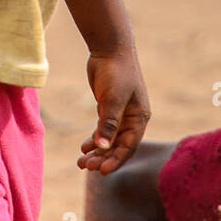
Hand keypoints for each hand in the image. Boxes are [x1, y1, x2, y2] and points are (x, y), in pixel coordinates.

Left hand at [77, 47, 149, 174]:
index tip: (101, 172)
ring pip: (109, 139)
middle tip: (86, 166)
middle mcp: (132, 118)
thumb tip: (103, 148)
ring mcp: (120, 113)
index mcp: (139, 118)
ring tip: (81, 162)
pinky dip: (94, 139)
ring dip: (97, 151)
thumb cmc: (116, 72)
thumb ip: (108, 124)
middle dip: (103, 158)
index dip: (115, 160)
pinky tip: (84, 147)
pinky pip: (103, 129)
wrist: (110, 48)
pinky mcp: (108, 107)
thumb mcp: (112, 99)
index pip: (128, 146)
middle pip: (118, 146)